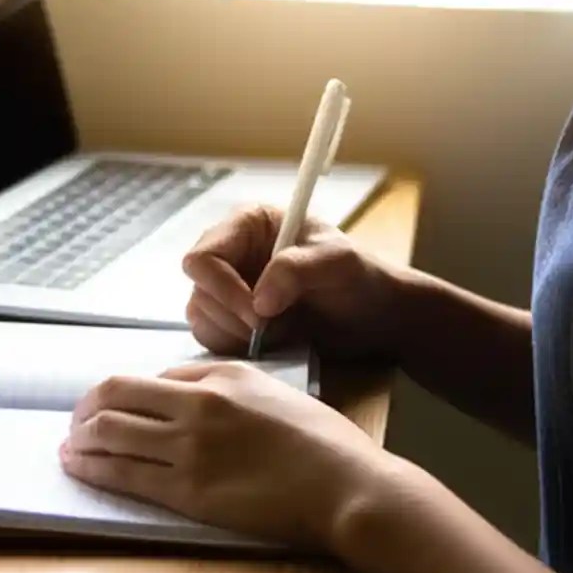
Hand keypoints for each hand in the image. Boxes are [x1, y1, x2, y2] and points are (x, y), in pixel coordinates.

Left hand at [60, 360, 388, 548]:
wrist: (346, 485)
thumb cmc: (323, 444)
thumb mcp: (275, 392)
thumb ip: (229, 386)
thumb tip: (184, 390)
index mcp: (224, 375)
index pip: (157, 374)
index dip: (131, 392)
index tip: (118, 405)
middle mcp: (199, 404)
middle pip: (118, 393)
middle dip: (87, 405)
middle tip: (76, 418)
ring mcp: (191, 448)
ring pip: (111, 432)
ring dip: (81, 436)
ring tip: (69, 444)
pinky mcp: (188, 490)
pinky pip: (123, 473)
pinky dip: (90, 466)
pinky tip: (77, 465)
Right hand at [182, 205, 400, 357]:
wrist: (373, 316)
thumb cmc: (358, 276)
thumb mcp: (336, 263)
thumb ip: (296, 270)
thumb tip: (259, 300)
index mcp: (247, 225)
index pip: (203, 256)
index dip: (223, 288)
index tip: (258, 313)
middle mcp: (231, 253)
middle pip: (199, 290)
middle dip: (234, 316)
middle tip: (274, 329)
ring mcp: (228, 287)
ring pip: (201, 317)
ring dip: (236, 334)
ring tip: (280, 332)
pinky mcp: (232, 319)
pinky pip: (211, 338)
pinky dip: (236, 347)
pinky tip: (271, 343)